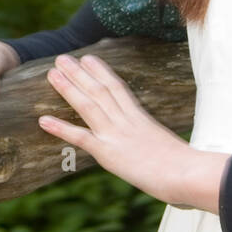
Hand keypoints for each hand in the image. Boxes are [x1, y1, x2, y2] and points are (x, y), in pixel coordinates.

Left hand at [38, 53, 192, 204]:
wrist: (188, 173)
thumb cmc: (188, 167)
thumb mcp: (171, 149)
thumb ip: (159, 146)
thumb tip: (162, 151)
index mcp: (141, 118)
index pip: (118, 88)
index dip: (102, 72)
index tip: (89, 58)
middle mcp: (126, 121)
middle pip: (99, 90)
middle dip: (79, 73)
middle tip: (61, 58)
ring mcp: (116, 135)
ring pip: (88, 105)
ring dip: (68, 88)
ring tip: (52, 73)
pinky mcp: (109, 153)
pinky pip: (81, 138)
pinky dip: (61, 128)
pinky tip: (43, 120)